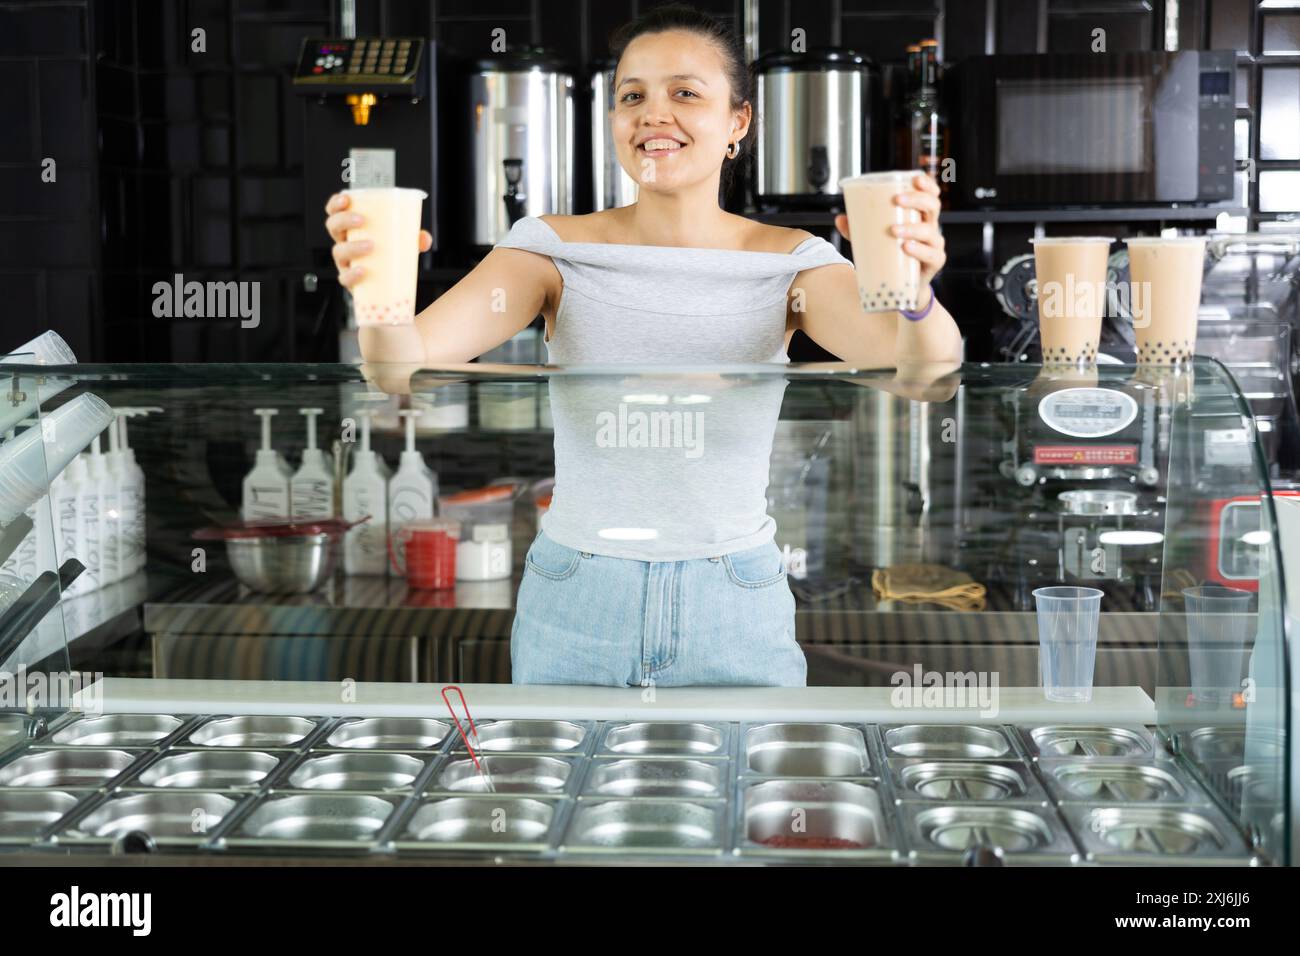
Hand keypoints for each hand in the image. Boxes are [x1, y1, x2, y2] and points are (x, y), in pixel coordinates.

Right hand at [325, 191, 432, 289]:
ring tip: (371, 245)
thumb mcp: (400, 243)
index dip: (336, 204)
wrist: (386, 288)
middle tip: (362, 220)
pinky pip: (344, 277)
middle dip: (344, 220)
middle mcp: (344, 243)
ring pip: (338, 251)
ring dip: (352, 246)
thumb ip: (413, 238)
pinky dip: (352, 274)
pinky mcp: (350, 281)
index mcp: (351, 229)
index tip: (346, 199)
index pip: (335, 212)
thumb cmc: (388, 257)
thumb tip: (424, 238)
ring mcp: (344, 262)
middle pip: (333, 226)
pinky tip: (362, 271)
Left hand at [835, 172, 946, 300]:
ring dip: (913, 228)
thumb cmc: (891, 256)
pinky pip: (932, 255)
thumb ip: (857, 229)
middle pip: (932, 206)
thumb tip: (840, 219)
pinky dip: (919, 250)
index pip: (929, 194)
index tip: (915, 179)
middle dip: (916, 200)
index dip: (927, 184)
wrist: (901, 286)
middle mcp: (930, 226)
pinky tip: (907, 248)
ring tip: (894, 230)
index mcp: (919, 215)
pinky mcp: (935, 263)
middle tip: (897, 200)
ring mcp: (934, 245)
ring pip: (929, 231)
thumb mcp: (873, 239)